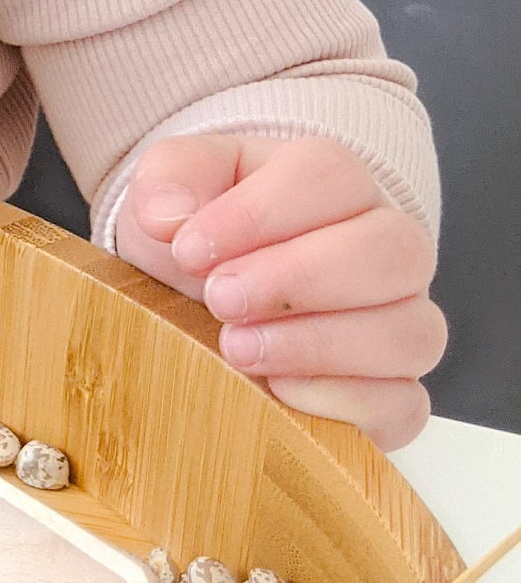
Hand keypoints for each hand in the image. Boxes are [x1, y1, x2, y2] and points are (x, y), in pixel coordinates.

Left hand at [115, 134, 441, 448]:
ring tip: (237, 350)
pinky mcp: (393, 394)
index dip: (257, 214)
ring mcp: (400, 323)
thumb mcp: (172, 190)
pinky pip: (403, 405)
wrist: (199, 297)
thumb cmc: (202, 236)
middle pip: (394, 251)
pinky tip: (279, 393)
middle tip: (220, 300)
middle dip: (299, 279)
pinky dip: (345, 404)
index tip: (189, 248)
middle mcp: (386, 249)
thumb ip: (168, 178)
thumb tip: (169, 213)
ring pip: (412, 332)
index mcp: (336, 184)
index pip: (331, 177)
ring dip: (320, 345)